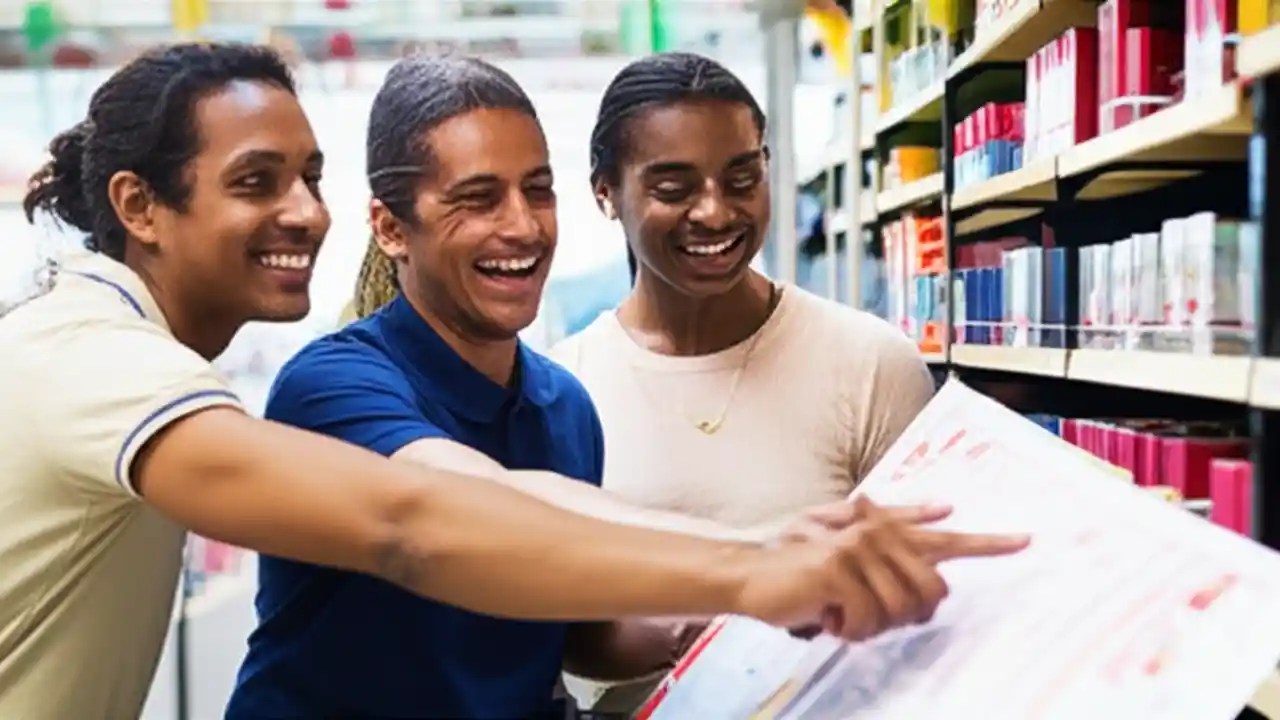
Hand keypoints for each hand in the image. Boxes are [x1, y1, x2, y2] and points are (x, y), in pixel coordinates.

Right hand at [733, 496, 1028, 641]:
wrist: (748, 573)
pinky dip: (848, 629)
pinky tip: (826, 616)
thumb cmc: (795, 562)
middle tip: (869, 615)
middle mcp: (874, 533)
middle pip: (930, 591)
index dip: (987, 542)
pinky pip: (868, 620)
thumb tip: (943, 507)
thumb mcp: (842, 534)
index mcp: (882, 529)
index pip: (943, 537)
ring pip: (899, 611)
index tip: (1023, 540)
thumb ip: (893, 519)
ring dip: (870, 626)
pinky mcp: (836, 572)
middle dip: (906, 615)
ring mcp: (855, 550)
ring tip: (841, 613)